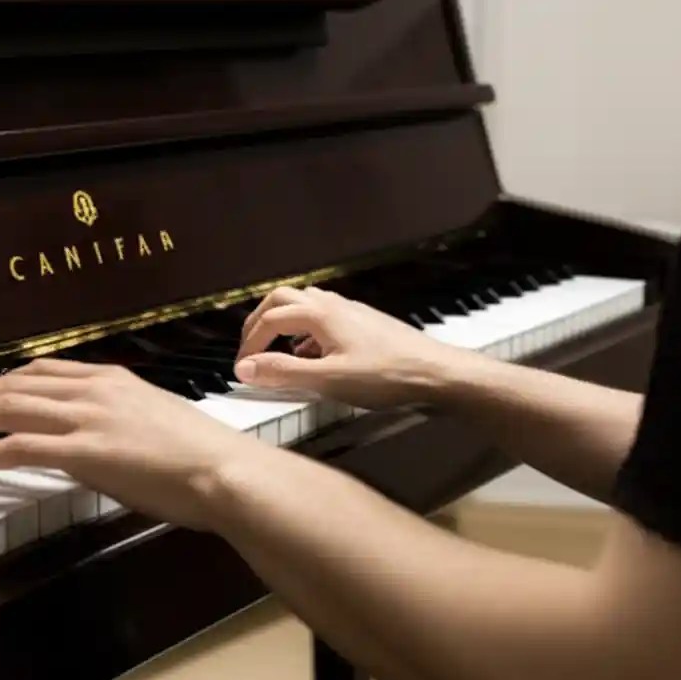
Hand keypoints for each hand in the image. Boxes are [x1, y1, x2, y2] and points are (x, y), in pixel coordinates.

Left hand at [0, 358, 266, 530]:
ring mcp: (89, 417)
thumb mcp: (150, 424)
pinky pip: (22, 446)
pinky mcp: (87, 449)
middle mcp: (93, 389)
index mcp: (109, 378)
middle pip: (12, 384)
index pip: (38, 372)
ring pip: (8, 408)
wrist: (226, 471)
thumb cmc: (199, 458)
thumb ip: (115, 424)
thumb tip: (90, 442)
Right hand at [234, 285, 473, 408]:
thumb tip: (244, 368)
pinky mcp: (364, 323)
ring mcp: (351, 312)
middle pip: (282, 299)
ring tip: (276, 352)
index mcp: (320, 314)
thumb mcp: (329, 380)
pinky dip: (305, 332)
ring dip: (283, 323)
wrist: (439, 373)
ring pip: (304, 304)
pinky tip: (313, 358)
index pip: (270, 320)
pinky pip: (323, 317)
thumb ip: (283, 374)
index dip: (249, 343)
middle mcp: (333, 305)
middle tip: (249, 348)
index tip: (241, 369)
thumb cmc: (388, 376)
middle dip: (259, 322)